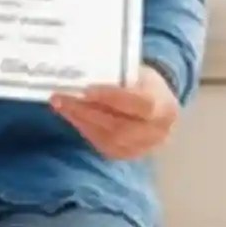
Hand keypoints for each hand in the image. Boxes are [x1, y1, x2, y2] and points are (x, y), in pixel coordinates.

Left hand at [50, 65, 179, 159]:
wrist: (156, 102)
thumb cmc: (141, 82)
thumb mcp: (135, 72)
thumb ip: (115, 76)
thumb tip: (80, 75)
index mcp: (165, 106)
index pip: (141, 104)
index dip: (112, 98)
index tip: (85, 90)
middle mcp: (159, 131)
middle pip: (120, 126)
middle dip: (86, 112)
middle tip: (60, 98)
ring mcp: (145, 147)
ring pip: (109, 139)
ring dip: (80, 121)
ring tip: (61, 105)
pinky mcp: (128, 154)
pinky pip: (103, 145)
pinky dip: (84, 129)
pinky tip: (71, 115)